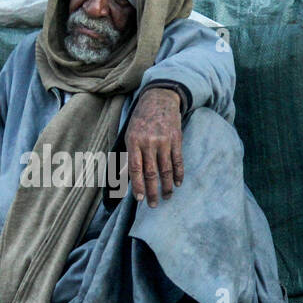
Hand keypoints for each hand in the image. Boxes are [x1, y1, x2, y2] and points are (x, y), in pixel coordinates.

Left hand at [125, 87, 183, 206]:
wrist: (159, 98)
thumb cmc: (141, 119)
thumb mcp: (129, 133)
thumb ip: (128, 154)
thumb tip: (124, 177)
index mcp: (134, 141)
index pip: (135, 169)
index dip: (137, 186)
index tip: (140, 199)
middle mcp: (149, 142)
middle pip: (151, 173)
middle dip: (152, 191)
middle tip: (154, 204)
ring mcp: (164, 140)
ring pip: (166, 169)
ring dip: (166, 186)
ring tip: (166, 197)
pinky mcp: (176, 139)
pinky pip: (178, 160)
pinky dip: (178, 174)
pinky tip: (177, 183)